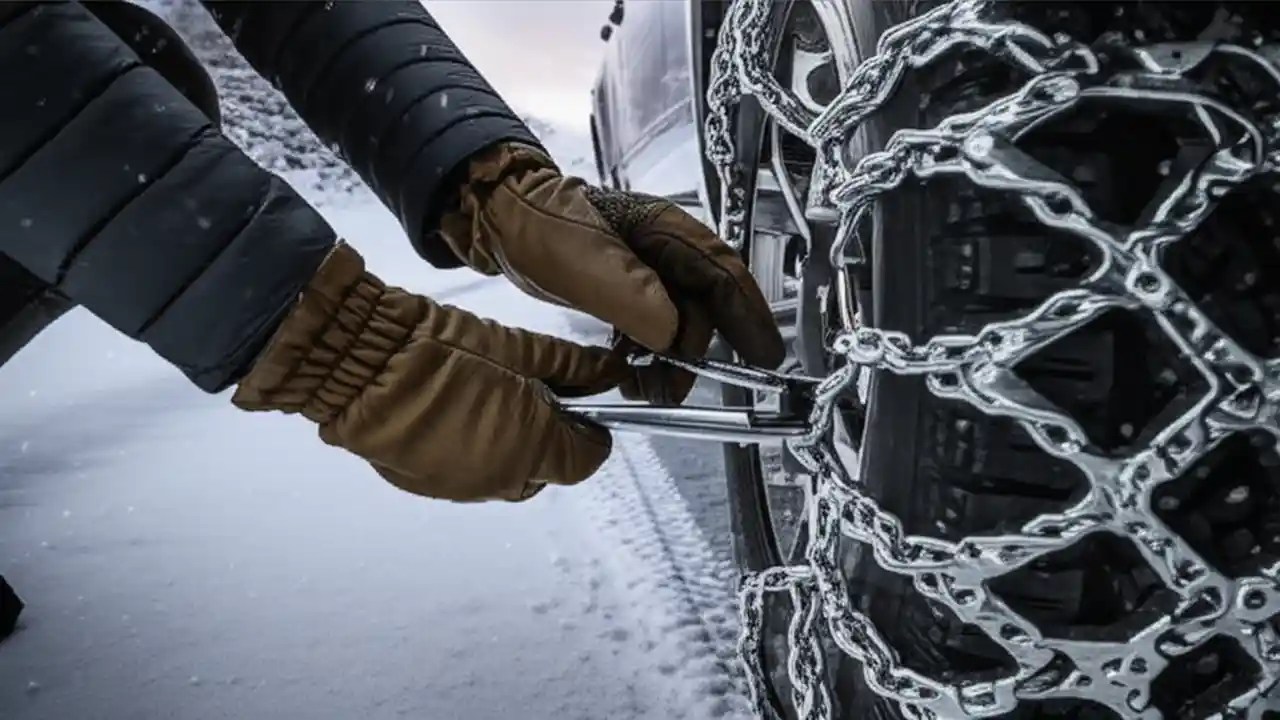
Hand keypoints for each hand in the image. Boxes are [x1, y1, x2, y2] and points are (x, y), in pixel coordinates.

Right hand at [232, 243, 624, 501]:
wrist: (362, 367)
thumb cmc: (441, 352)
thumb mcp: (516, 349)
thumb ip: (570, 366)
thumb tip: (608, 371)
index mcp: (532, 446)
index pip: (585, 459)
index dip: (592, 434)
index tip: (587, 412)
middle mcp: (502, 479)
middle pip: (547, 473)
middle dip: (550, 443)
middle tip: (538, 402)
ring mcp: (463, 487)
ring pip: (506, 478)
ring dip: (510, 450)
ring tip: (492, 405)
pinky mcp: (428, 486)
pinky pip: (467, 477)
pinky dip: (473, 454)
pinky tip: (459, 418)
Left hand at [439, 143, 784, 404]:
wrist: (499, 215)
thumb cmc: (541, 226)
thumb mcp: (588, 262)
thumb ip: (636, 299)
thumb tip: (674, 339)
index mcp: (666, 231)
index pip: (722, 276)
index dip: (749, 318)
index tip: (763, 358)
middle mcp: (665, 250)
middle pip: (703, 307)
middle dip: (696, 352)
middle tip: (674, 389)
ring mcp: (645, 270)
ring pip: (677, 322)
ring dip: (669, 359)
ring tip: (647, 388)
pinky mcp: (624, 290)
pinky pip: (651, 327)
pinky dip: (647, 354)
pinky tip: (630, 373)